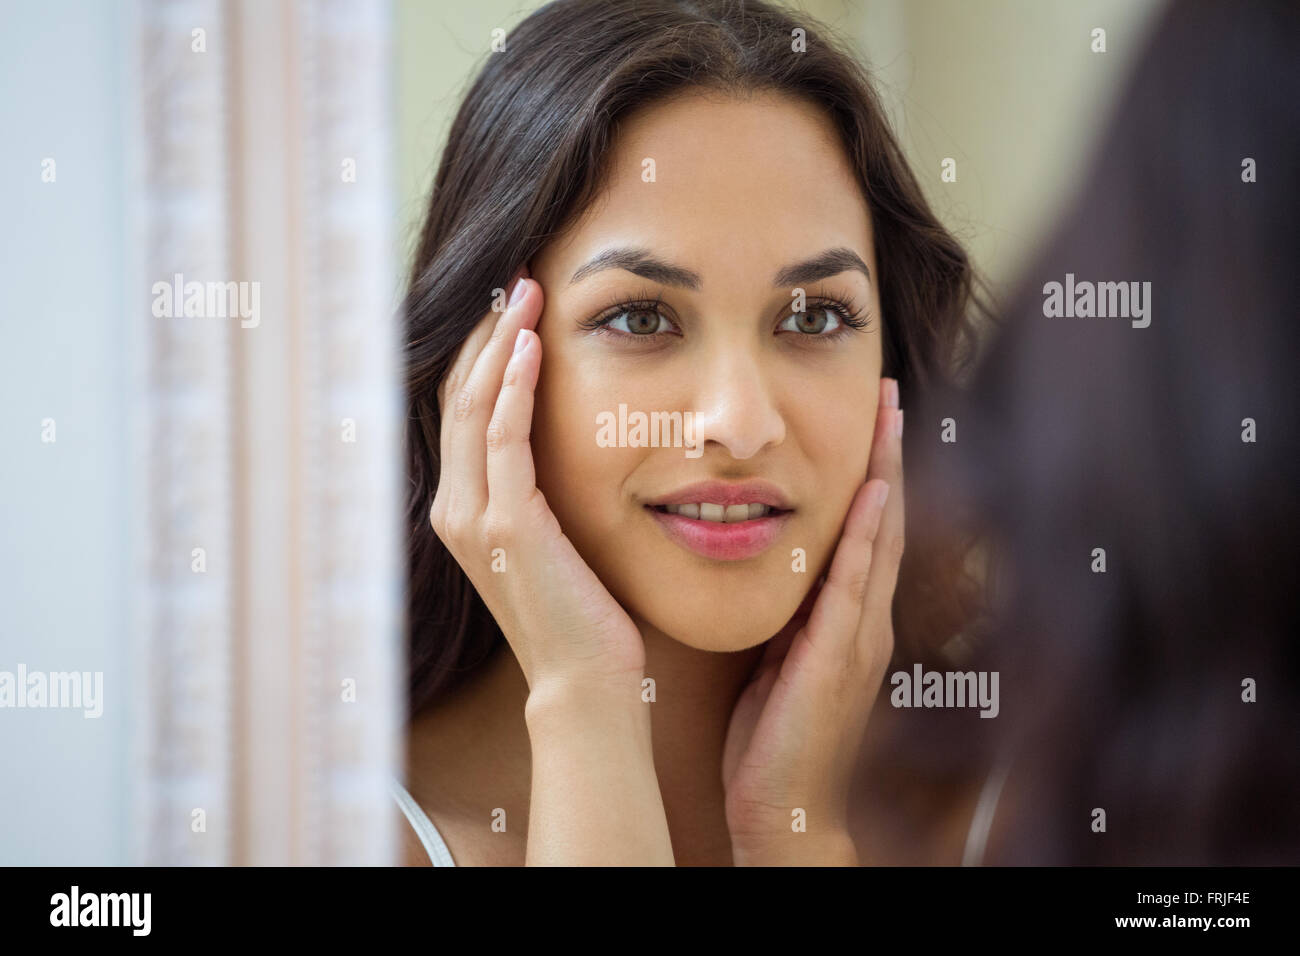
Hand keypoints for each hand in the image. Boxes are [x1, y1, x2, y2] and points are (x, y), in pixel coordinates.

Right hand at [429, 265, 645, 693]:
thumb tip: (556, 436)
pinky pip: (503, 438)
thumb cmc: (580, 609)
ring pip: (472, 406)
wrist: (586, 679)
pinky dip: (513, 387)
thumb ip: (538, 487)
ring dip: (498, 344)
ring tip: (524, 293)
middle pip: (457, 396)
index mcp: (462, 509)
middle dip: (485, 333)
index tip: (512, 305)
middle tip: (516, 280)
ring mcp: (472, 518)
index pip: (461, 410)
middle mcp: (453, 508)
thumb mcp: (553, 536)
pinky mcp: (506, 526)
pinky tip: (531, 345)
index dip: (481, 353)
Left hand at [721, 377, 904, 864]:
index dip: (872, 471)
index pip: (864, 530)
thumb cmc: (774, 739)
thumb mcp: (778, 660)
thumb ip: (787, 615)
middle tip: (888, 393)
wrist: (784, 810)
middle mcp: (865, 620)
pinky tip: (872, 497)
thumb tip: (770, 567)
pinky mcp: (837, 658)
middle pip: (883, 521)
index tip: (869, 417)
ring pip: (877, 540)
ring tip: (888, 418)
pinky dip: (866, 539)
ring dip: (885, 476)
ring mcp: (859, 638)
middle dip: (888, 455)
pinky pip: (853, 586)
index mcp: (848, 619)